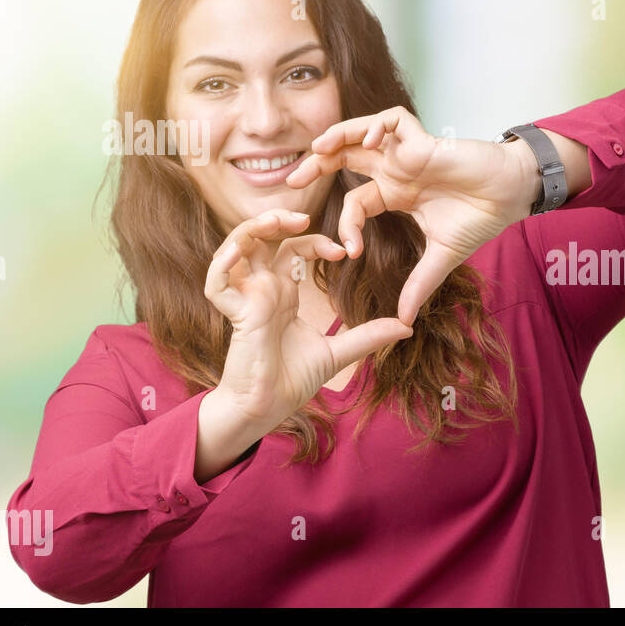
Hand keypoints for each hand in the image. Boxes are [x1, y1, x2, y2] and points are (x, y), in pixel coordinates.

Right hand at [203, 208, 412, 428]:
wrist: (267, 408)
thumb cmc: (292, 380)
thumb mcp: (340, 352)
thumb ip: (369, 335)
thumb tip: (407, 327)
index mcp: (283, 294)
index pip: (293, 251)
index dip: (314, 242)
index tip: (343, 252)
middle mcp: (262, 290)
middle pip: (261, 240)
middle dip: (277, 221)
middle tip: (303, 217)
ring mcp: (246, 300)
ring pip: (236, 250)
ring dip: (250, 230)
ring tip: (274, 221)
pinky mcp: (235, 315)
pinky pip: (218, 283)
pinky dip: (223, 264)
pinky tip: (240, 251)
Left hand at [285, 106, 538, 324]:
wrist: (511, 198)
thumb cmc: (481, 219)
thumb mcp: (442, 257)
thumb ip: (419, 284)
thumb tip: (403, 322)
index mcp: (398, 194)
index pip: (357, 202)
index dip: (347, 224)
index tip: (350, 251)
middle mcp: (397, 170)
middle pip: (345, 159)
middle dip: (317, 165)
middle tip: (291, 180)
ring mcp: (408, 152)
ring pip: (360, 133)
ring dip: (336, 138)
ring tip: (317, 149)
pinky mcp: (423, 139)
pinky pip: (392, 120)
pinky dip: (375, 125)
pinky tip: (369, 142)